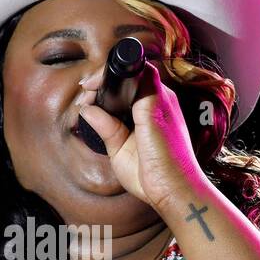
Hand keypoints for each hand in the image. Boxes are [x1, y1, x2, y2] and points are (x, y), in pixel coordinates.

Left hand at [76, 60, 205, 211]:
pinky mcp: (156, 103)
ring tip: (88, 92)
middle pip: (133, 72)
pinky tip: (95, 93)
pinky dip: (112, 80)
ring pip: (134, 69)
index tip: (88, 96)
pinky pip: (137, 75)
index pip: (133, 84)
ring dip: (106, 76)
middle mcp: (161, 100)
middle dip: (104, 78)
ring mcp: (161, 99)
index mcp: (154, 110)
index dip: (108, 85)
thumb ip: (106, 128)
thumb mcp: (120, 150)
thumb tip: (87, 110)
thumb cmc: (153, 176)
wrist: (174, 190)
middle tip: (85, 92)